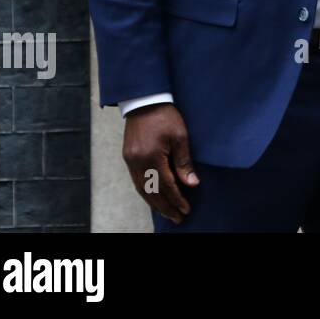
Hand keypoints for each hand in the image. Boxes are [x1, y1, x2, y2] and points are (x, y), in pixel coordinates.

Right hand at [122, 103, 197, 224]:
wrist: (144, 101)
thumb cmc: (165, 116)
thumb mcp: (180, 136)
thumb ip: (184, 162)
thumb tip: (191, 184)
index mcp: (151, 157)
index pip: (166, 186)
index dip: (176, 199)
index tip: (186, 210)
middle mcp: (137, 163)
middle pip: (151, 192)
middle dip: (165, 207)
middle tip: (177, 218)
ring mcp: (130, 161)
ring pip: (142, 189)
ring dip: (154, 203)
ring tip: (167, 212)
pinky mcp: (128, 157)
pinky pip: (136, 181)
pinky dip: (146, 192)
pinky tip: (154, 197)